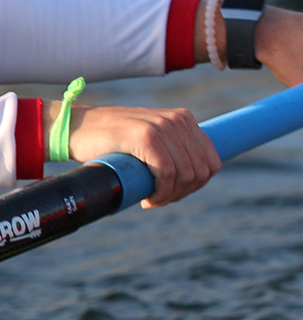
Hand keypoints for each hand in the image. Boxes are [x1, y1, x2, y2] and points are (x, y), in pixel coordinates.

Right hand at [63, 104, 219, 206]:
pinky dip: (162, 192)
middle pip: (202, 170)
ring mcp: (163, 126)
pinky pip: (168, 174)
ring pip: (186, 175)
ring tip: (152, 200)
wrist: (74, 127)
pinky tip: (148, 198)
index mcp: (184, 119)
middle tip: (161, 200)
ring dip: (171, 196)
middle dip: (185, 192)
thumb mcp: (150, 139)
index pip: (212, 161)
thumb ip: (172, 148)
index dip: (198, 184)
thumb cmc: (111, 140)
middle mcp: (178, 120)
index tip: (175, 194)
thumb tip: (195, 178)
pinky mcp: (146, 136)